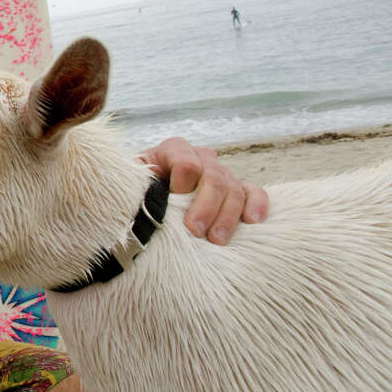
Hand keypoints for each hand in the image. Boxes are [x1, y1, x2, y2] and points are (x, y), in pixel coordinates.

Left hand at [140, 137, 267, 244]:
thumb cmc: (139, 195)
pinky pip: (254, 192)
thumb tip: (147, 201)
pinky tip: (253, 221)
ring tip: (217, 240)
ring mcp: (221, 173)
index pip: (186, 163)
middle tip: (196, 231)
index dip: (182, 186)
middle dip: (206, 206)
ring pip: (233, 188)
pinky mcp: (238, 190)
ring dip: (227, 216)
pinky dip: (257, 204)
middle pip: (213, 176)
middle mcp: (200, 157)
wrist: (149, 205)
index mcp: (173, 150)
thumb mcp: (134, 187)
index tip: (173, 208)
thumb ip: (141, 188)